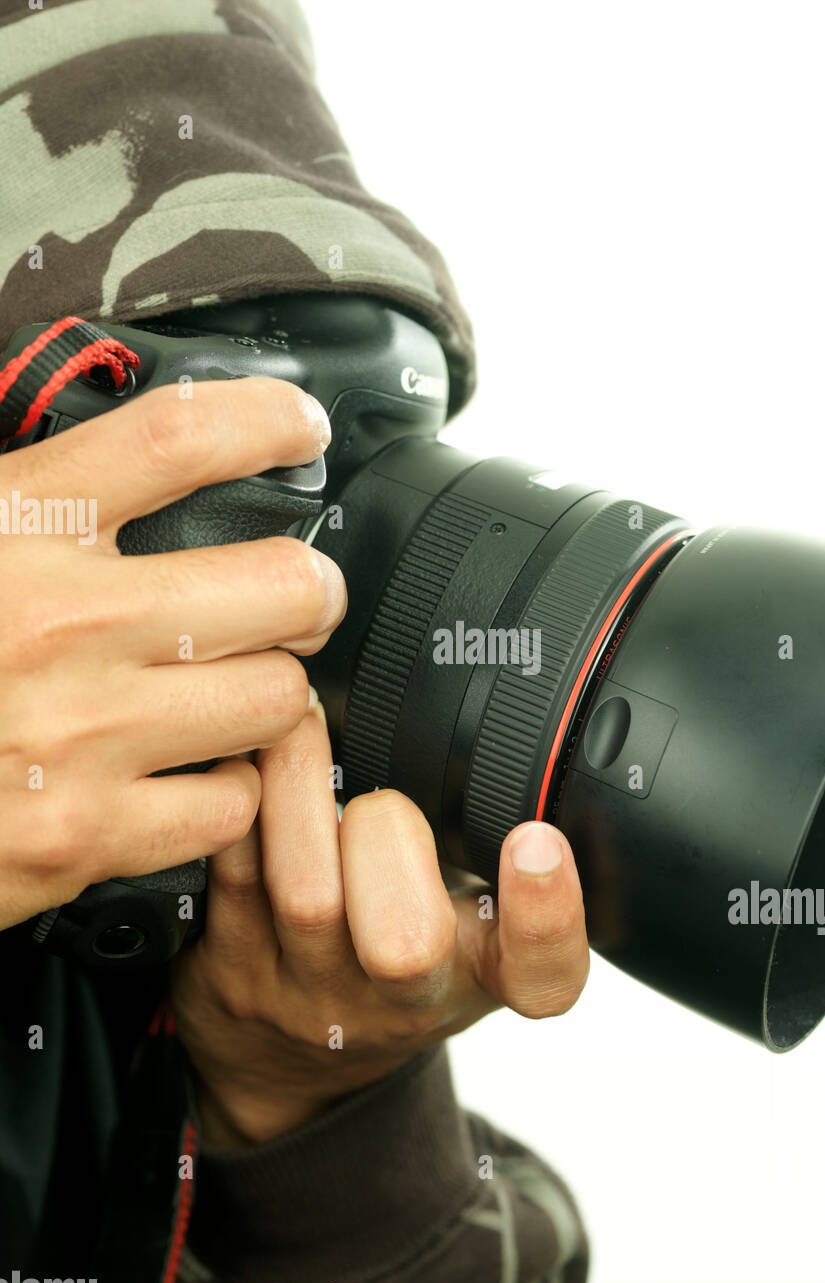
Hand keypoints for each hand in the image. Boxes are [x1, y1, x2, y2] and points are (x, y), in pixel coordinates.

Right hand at [0, 378, 345, 928]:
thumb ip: (27, 505)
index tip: (298, 426)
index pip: (176, 437)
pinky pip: (231, 804)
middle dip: (309, 590)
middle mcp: (60, 623)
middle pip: (281, 583)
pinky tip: (192, 774)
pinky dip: (227, 792)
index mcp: (12, 525)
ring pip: (275, 698)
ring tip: (236, 689)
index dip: (266, 420)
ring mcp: (80, 735)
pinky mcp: (86, 835)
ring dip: (271, 693)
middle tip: (295, 598)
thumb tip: (115, 471)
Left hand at [170, 699, 588, 1147]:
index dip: (547, 913)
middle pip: (404, 941)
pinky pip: (233, 874)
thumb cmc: (389, 961)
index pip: (540, 971)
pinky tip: (242, 758)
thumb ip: (480, 846)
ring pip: (304, 894)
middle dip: (388, 833)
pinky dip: (237, 804)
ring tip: (299, 721)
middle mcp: (399, 999)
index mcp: (480, 976)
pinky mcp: (232, 971)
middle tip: (375, 794)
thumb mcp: (464, 924)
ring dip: (300, 787)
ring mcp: (310, 994)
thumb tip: (482, 727)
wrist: (290, 1069)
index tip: (537, 841)